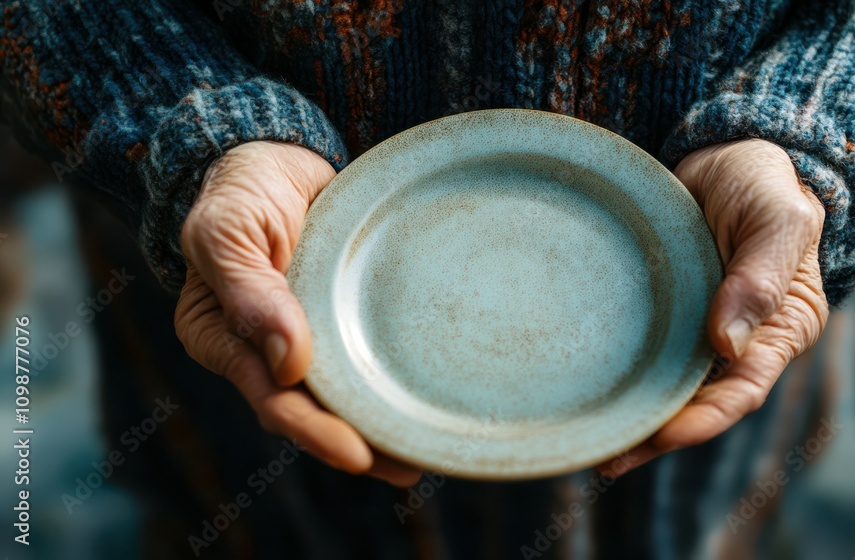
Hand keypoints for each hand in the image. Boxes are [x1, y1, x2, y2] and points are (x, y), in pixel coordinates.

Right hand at [173, 141, 420, 486]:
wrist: (273, 156)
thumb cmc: (240, 191)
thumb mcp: (227, 230)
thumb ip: (249, 292)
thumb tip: (289, 365)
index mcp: (224, 338)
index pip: (270, 396)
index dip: (313, 430)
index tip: (357, 453)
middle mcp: (263, 349)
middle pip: (310, 410)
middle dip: (355, 443)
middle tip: (406, 468)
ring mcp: (303, 335)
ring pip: (338, 394)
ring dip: (376, 426)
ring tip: (424, 454)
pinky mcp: (337, 317)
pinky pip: (359, 357)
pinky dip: (383, 384)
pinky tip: (419, 405)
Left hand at [602, 139, 829, 475]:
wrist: (727, 155)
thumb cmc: (765, 184)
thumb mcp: (778, 219)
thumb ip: (760, 276)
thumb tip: (728, 343)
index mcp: (779, 330)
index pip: (742, 390)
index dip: (703, 419)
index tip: (661, 436)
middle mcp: (738, 341)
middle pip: (698, 402)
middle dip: (656, 435)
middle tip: (605, 457)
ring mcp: (698, 328)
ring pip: (666, 385)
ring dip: (632, 415)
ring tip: (584, 441)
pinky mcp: (664, 312)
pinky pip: (643, 350)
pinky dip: (619, 374)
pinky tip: (583, 390)